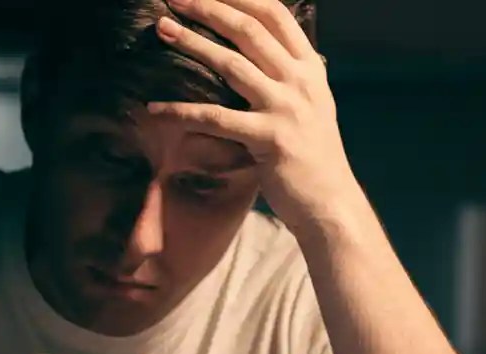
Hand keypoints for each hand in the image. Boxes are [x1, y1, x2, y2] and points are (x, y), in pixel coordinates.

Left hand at [148, 0, 362, 234]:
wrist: (330, 202)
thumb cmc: (315, 158)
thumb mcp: (314, 105)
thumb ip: (293, 77)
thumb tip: (269, 52)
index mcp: (310, 68)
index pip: (276, 15)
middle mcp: (300, 81)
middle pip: (249, 30)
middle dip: (209, 8)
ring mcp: (286, 108)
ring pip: (231, 64)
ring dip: (192, 43)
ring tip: (162, 30)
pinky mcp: (268, 139)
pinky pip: (215, 118)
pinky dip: (181, 112)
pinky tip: (155, 108)